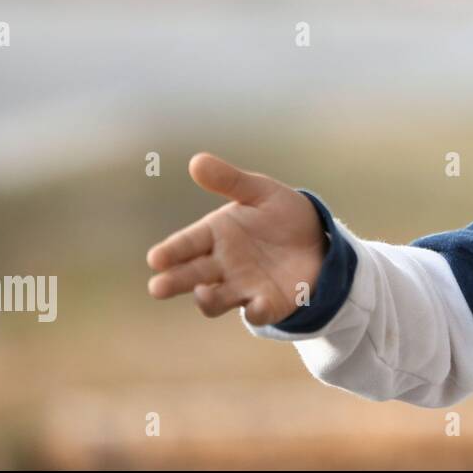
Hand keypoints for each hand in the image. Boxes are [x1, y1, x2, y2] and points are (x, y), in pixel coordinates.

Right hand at [146, 153, 328, 325]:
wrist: (317, 237)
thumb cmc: (280, 213)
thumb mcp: (259, 191)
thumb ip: (230, 181)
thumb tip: (196, 161)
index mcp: (215, 234)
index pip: (186, 244)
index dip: (170, 252)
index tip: (156, 258)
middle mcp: (222, 264)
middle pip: (191, 276)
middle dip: (173, 282)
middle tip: (158, 287)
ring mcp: (242, 286)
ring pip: (215, 299)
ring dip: (208, 299)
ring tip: (203, 293)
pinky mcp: (268, 302)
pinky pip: (257, 311)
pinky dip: (256, 311)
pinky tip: (256, 305)